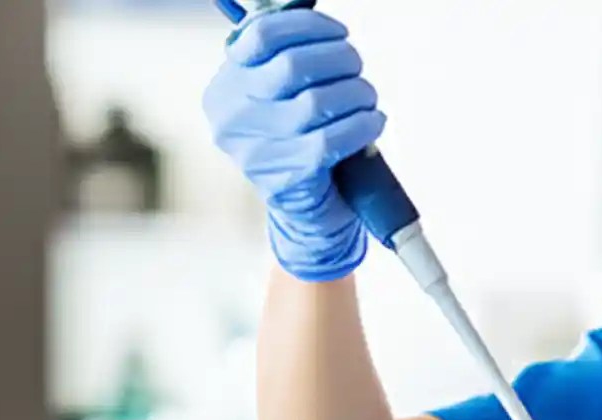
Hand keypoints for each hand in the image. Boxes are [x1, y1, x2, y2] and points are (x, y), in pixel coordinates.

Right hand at [203, 10, 385, 281]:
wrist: (308, 213)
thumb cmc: (302, 143)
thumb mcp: (286, 98)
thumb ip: (292, 60)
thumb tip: (322, 24)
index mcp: (228, 84)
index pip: (262, 35)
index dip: (310, 26)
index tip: (339, 33)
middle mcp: (232, 116)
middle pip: (294, 66)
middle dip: (341, 60)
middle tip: (358, 68)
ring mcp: (254, 151)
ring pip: (316, 104)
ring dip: (357, 95)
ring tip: (369, 100)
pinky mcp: (283, 180)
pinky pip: (329, 142)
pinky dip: (362, 126)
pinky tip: (373, 123)